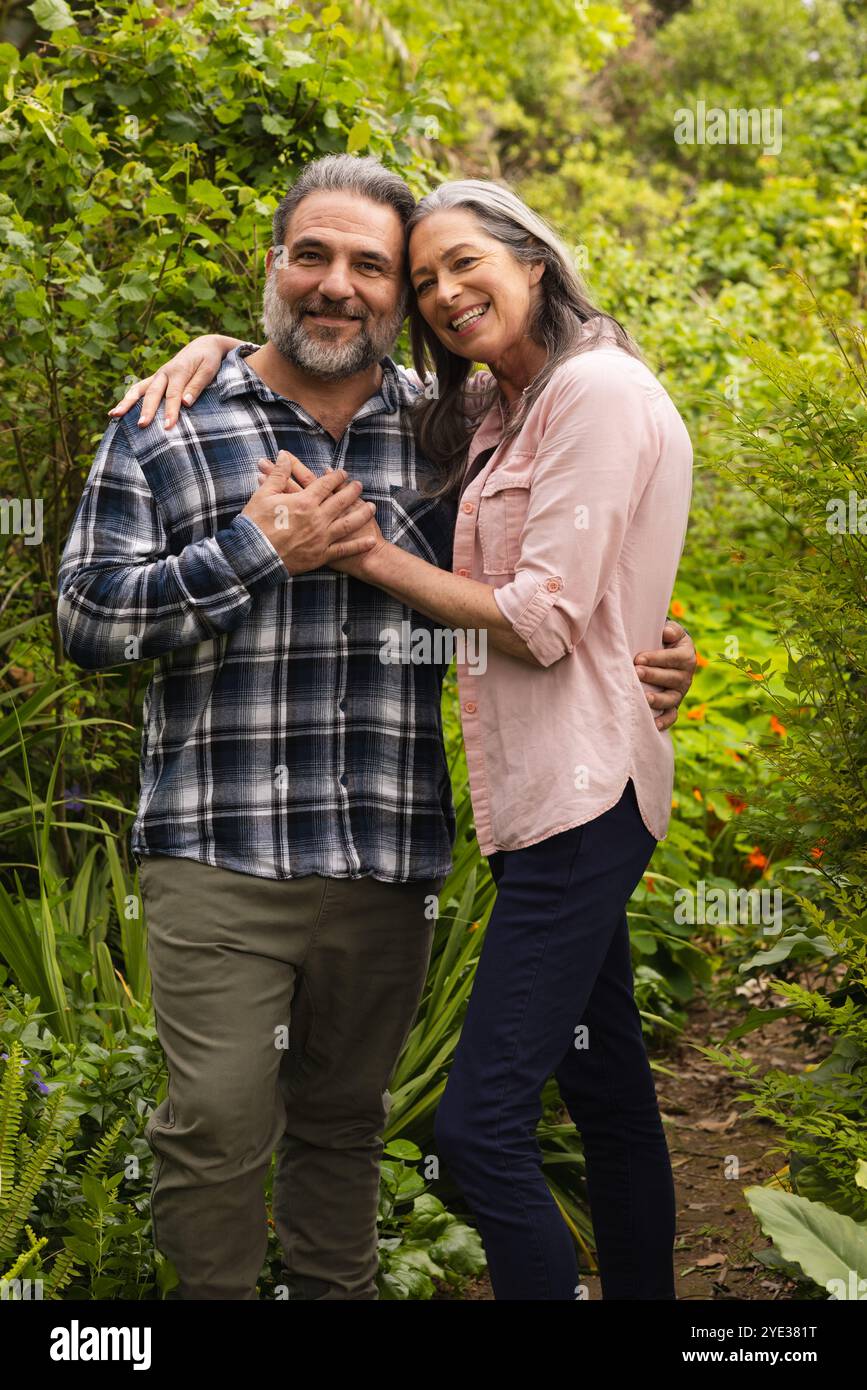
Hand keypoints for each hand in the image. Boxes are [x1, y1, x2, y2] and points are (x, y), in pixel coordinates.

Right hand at [107, 334, 241, 428]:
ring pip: (139, 389)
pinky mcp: (154, 379)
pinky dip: (127, 399)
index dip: (170, 411)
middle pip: (152, 393)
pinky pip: (138, 389)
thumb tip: (185, 402)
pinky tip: (116, 412)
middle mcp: (164, 372)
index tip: (168, 426)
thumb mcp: (209, 370)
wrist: (202, 346)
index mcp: (178, 370)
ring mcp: (157, 376)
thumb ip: (197, 385)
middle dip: (146, 410)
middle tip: (141, 425)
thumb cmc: (208, 360)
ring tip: (114, 415)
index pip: (173, 394)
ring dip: (127, 402)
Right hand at [244, 451, 378, 573]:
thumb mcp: (263, 495)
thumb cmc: (255, 525)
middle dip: (352, 490)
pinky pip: (344, 549)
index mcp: (304, 501)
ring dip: (362, 513)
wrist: (253, 556)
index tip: (343, 472)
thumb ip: (278, 475)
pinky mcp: (321, 556)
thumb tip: (284, 456)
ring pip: (348, 523)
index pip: (325, 484)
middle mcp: (317, 518)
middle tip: (359, 485)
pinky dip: (359, 545)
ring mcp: (321, 538)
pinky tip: (371, 541)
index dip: (336, 476)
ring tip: (372, 507)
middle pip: (341, 500)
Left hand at [633, 620, 696, 731]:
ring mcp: (679, 693)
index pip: (673, 658)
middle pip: (671, 678)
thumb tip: (666, 633)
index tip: (639, 658)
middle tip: (636, 673)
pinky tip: (653, 725)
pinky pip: (672, 716)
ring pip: (671, 698)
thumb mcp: (672, 632)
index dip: (656, 659)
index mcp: (686, 657)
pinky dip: (664, 721)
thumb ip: (671, 630)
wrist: (669, 653)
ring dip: (657, 699)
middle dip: (652, 676)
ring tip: (643, 698)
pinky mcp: (673, 705)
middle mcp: (685, 676)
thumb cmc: (665, 641)